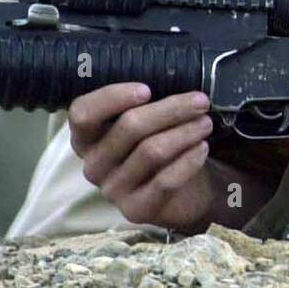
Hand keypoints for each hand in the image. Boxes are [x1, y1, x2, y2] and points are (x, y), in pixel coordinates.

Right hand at [69, 83, 239, 231]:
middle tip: (200, 101)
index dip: (112, 98)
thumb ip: (147, 104)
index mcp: (88, 138)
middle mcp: (94, 165)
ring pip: (151, 151)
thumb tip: (173, 78)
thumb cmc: (161, 146)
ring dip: (185, 132)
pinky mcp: (136, 210)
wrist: (183, 192)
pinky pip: (165, 180)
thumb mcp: (150, 122)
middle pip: (129, 127)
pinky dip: (188, 160)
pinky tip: (202, 147)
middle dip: (171, 109)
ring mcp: (113, 190)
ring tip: (205, 123)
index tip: (147, 89)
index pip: (83, 114)